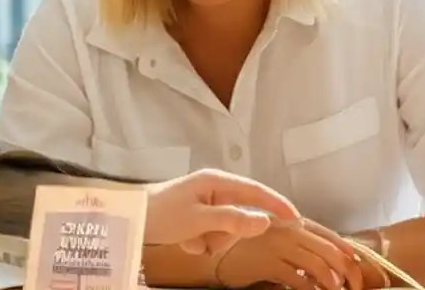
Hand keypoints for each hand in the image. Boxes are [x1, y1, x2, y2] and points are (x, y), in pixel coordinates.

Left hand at [144, 168, 298, 255]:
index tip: (296, 219)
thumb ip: (233, 220)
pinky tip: (181, 238)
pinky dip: (198, 242)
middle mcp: (214, 190)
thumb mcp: (199, 219)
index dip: (277, 205)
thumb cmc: (162, 212)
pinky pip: (211, 237)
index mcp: (217, 181)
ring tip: (188, 236)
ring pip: (226, 231)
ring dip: (209, 240)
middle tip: (205, 235)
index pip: (256, 192)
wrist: (129, 218)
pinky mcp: (196, 219)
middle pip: (241, 217)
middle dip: (226, 233)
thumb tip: (264, 222)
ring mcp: (205, 205)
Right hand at [216, 218, 364, 289]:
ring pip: (318, 267)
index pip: (333, 238)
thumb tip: (333, 264)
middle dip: (348, 274)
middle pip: (331, 252)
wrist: (217, 252)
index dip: (350, 257)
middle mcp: (289, 230)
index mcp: (294, 222)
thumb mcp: (278, 240)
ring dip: (332, 285)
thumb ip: (301, 245)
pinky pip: (299, 280)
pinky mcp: (268, 263)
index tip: (358, 274)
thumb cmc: (250, 247)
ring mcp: (279, 246)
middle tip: (352, 289)